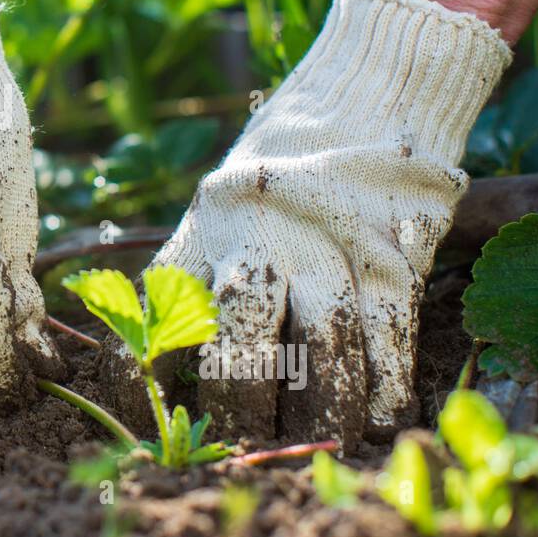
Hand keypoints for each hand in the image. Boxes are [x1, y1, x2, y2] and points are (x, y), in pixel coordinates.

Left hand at [147, 0, 510, 449]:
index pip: (154, 313)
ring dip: (318, 411)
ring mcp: (330, 246)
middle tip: (243, 443)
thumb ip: (194, 268)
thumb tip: (155, 354)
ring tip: (316, 440)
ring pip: (319, 349)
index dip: (144, 377)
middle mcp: (259, 237)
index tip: (155, 420)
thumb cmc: (277, 167)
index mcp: (203, 225)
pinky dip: (381, 385)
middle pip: (241, 346)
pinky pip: (385, 337)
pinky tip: (373, 412)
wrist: (363, 94)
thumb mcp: (217, 203)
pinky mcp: (393, 253)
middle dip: (240, 410)